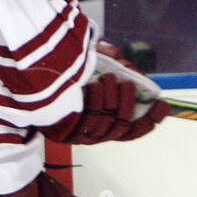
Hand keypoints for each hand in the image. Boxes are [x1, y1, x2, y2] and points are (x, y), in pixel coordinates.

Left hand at [43, 70, 168, 143]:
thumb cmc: (68, 76)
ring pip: (106, 125)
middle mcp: (98, 134)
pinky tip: (91, 87)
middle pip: (123, 128)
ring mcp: (83, 136)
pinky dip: (93, 104)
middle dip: (128, 104)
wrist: (33, 84)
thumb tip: (124, 60)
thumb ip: (110, 59)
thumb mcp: (92, 63)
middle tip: (128, 84)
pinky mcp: (67, 134)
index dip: (152, 119)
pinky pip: (86, 122)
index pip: (135, 130)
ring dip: (111, 101)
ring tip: (108, 79)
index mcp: (108, 123)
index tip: (163, 104)